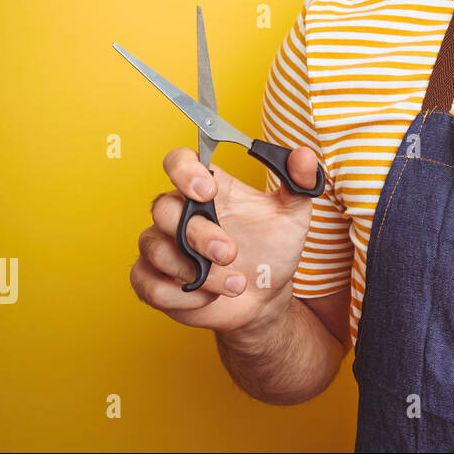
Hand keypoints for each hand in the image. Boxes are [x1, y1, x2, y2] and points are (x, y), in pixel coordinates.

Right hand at [130, 145, 320, 333]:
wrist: (266, 297)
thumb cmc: (272, 249)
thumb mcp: (293, 215)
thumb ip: (299, 183)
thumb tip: (304, 156)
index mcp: (208, 189)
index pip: (178, 161)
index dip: (183, 170)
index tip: (207, 190)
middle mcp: (179, 214)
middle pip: (164, 209)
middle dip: (198, 235)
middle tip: (229, 253)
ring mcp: (162, 247)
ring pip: (157, 250)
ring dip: (197, 272)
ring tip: (235, 282)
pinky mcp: (154, 281)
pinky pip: (149, 286)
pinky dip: (182, 296)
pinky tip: (210, 296)